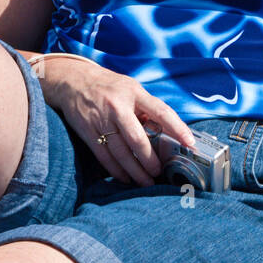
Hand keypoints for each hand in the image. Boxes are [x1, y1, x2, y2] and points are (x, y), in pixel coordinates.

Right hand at [35, 53, 195, 186]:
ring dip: (135, 171)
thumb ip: (146, 107)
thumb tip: (165, 131)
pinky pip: (104, 156)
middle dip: (150, 160)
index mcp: (134, 92)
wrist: (72, 80)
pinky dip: (116, 170)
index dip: (177, 128)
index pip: (161, 111)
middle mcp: (118, 106)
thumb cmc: (109, 86)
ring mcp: (101, 119)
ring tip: (145, 181)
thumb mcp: (131, 88)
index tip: (189, 143)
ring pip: (121, 152)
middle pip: (137, 139)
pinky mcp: (87, 131)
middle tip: (159, 172)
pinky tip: (125, 177)